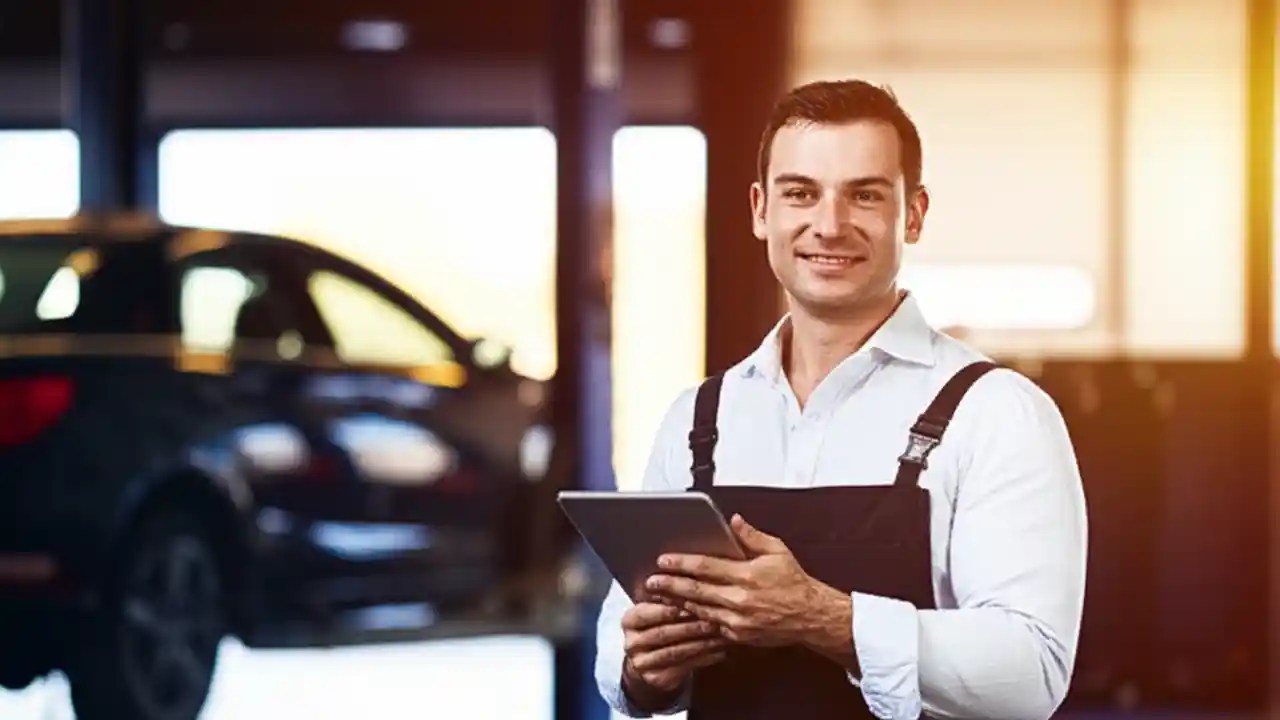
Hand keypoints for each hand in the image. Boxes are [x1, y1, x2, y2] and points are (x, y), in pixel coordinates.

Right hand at [620, 602, 727, 708]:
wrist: (649, 661)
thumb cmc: (658, 625)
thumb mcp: (657, 609)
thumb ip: (667, 599)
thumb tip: (689, 584)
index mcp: (629, 621)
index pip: (646, 614)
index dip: (666, 610)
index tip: (688, 604)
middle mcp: (632, 643)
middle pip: (663, 634)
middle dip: (690, 627)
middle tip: (712, 621)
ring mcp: (642, 663)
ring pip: (675, 652)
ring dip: (700, 644)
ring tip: (720, 636)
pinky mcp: (656, 678)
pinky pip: (684, 667)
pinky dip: (704, 659)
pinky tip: (719, 651)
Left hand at [644, 514, 852, 657]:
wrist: (810, 616)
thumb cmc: (794, 582)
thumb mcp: (777, 551)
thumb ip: (752, 536)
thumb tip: (734, 520)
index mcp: (747, 575)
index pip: (706, 567)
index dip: (682, 563)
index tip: (664, 560)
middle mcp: (740, 599)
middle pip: (696, 591)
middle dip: (670, 585)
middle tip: (651, 580)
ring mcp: (738, 620)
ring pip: (699, 610)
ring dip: (677, 602)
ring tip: (659, 595)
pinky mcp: (738, 635)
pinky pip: (710, 625)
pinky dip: (695, 617)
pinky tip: (682, 611)